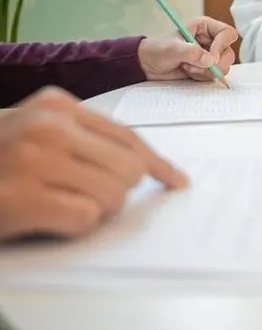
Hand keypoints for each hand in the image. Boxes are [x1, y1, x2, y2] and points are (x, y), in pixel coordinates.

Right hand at [0, 87, 187, 241]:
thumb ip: (88, 138)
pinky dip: (76, 224)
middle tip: (89, 194)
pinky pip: (86, 218)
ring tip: (64, 202)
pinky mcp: (21, 198)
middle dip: (120, 190)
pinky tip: (49, 215)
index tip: (176, 181)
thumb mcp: (42, 130)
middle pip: (129, 169)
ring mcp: (33, 160)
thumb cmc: (2, 155)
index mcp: (58, 105)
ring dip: (98, 208)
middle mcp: (48, 126)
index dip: (158, 164)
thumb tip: (145, 166)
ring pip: (113, 196)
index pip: (129, 137)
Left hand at [138, 16, 238, 81]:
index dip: (222, 46)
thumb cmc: (158, 50)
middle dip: (214, 64)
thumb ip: (192, 52)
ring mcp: (210, 56)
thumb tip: (210, 61)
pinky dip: (202, 77)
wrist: (148, 65)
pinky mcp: (207, 68)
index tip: (210, 57)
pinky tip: (189, 72)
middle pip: (229, 53)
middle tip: (195, 66)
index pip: (227, 33)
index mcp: (205, 28)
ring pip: (224, 67)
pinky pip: (215, 76)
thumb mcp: (173, 49)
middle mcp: (211, 41)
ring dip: (206, 72)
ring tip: (188, 67)